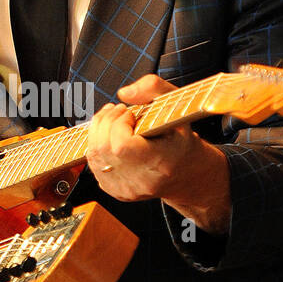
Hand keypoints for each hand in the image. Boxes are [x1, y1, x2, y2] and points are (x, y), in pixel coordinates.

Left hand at [86, 74, 230, 233]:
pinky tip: (110, 137)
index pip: (122, 145)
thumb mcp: (179, 108)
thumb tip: (124, 93)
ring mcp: (128, 190)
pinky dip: (98, 145)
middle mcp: (143, 181)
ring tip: (113, 119)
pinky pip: (95, 164)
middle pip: (104, 148)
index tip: (130, 114)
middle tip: (119, 111)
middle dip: (106, 121)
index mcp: (162, 162)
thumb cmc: (183, 142)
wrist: (188, 175)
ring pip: (94, 156)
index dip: (118, 124)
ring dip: (98, 131)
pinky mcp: (117, 192)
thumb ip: (154, 89)